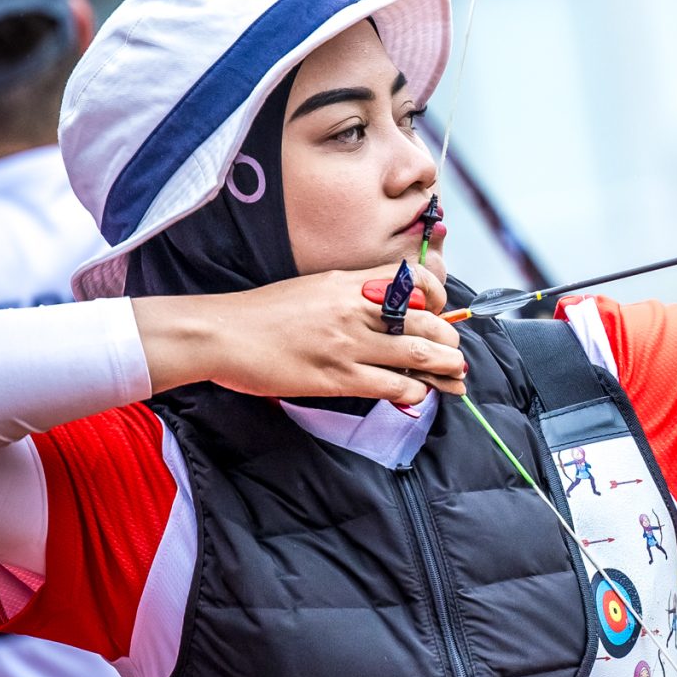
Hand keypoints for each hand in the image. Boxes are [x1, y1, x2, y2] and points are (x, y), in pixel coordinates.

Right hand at [134, 263, 465, 406]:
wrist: (220, 333)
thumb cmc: (261, 314)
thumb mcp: (312, 289)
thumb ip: (349, 294)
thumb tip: (383, 309)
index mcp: (349, 282)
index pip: (414, 281)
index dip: (439, 297)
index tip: (443, 312)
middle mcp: (355, 308)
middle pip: (425, 320)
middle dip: (450, 340)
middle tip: (456, 354)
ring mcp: (347, 343)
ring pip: (417, 353)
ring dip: (445, 367)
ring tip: (457, 376)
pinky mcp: (336, 377)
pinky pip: (391, 384)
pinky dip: (414, 391)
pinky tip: (418, 395)